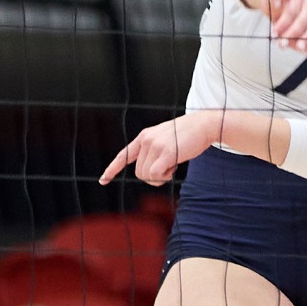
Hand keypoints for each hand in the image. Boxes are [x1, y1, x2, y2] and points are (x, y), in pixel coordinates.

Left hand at [99, 111, 220, 185]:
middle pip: (139, 173)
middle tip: (168, 167)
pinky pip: (156, 175)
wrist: (203, 125)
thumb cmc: (188, 135)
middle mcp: (146, 140)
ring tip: (173, 163)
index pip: (124, 155)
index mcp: (144, 136)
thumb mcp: (165, 139)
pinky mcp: (165, 153)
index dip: (113, 168)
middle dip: (153, 176)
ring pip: (146, 176)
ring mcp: (155, 146)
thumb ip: (154, 150)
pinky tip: (175, 166)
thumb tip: (149, 173)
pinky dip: (165, 177)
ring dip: (161, 177)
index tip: (103, 180)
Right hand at [239, 0, 306, 64]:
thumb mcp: (299, 38)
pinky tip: (276, 5)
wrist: (273, 7)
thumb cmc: (288, 24)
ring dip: (284, 20)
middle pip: (305, 17)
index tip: (298, 47)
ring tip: (275, 32)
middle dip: (293, 32)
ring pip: (294, 6)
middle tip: (282, 42)